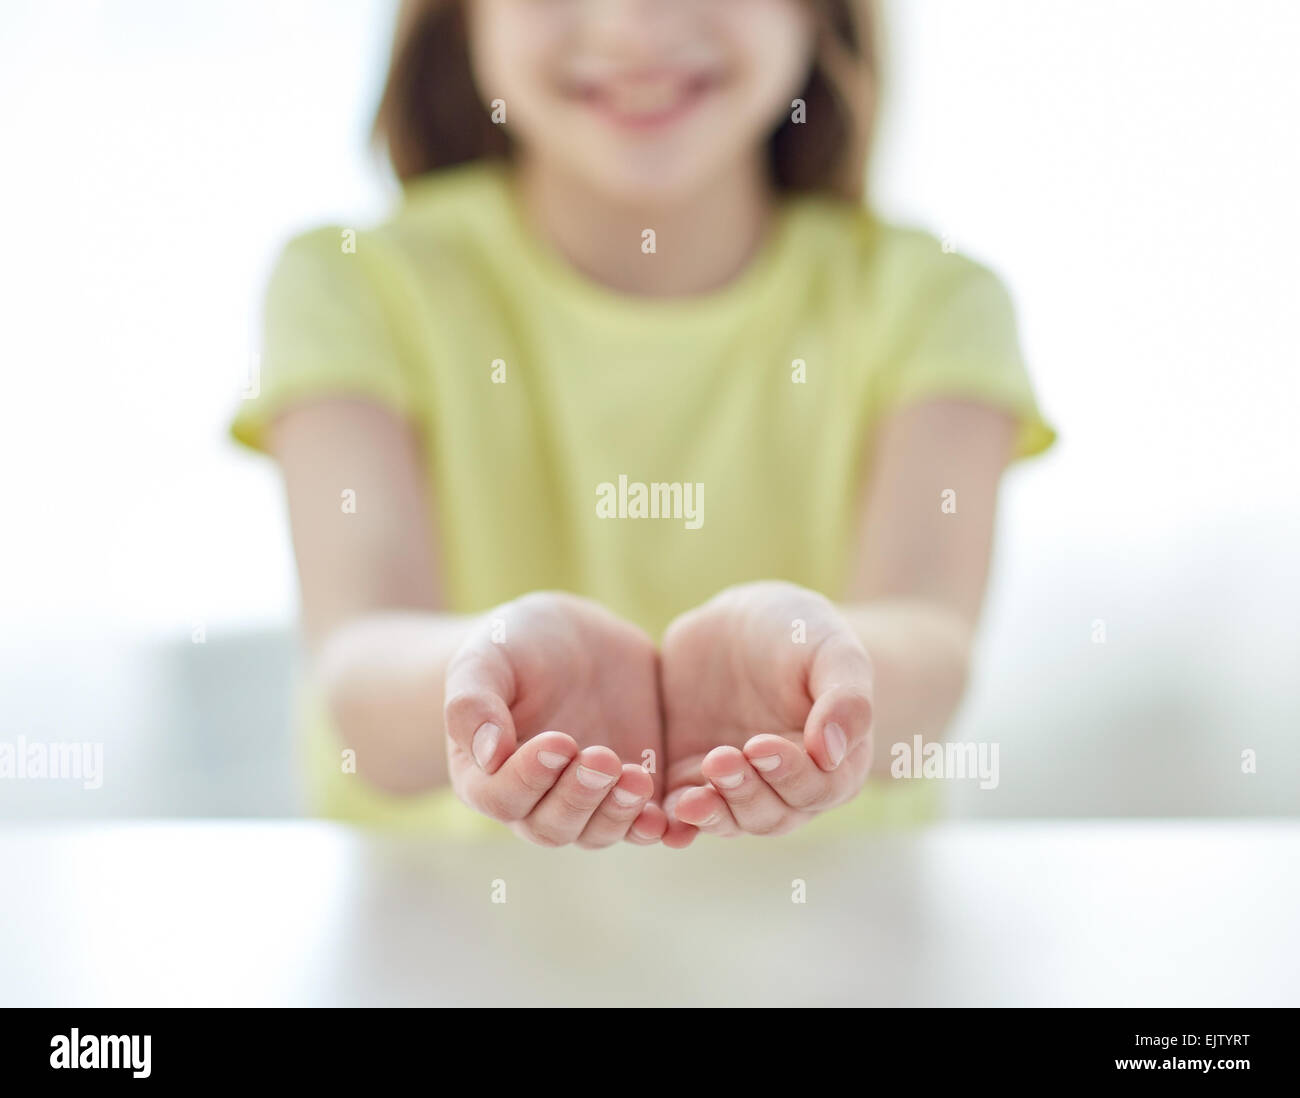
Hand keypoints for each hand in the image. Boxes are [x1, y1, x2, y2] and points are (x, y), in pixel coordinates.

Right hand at [443, 591, 666, 846]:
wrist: (573, 637)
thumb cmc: (513, 644)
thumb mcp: (485, 658)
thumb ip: (473, 702)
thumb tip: (489, 756)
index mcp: (486, 775)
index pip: (502, 798)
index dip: (528, 778)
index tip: (558, 741)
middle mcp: (535, 800)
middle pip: (552, 826)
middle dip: (579, 798)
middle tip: (603, 759)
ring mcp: (586, 800)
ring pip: (598, 831)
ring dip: (618, 814)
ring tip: (637, 778)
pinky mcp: (631, 792)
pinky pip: (642, 823)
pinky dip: (656, 826)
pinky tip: (670, 814)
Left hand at [659, 581, 873, 845]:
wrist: (742, 623)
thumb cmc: (802, 633)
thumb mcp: (832, 649)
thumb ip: (845, 698)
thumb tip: (830, 753)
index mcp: (834, 764)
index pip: (817, 788)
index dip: (790, 774)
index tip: (761, 744)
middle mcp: (787, 787)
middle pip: (770, 814)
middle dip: (745, 793)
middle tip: (720, 760)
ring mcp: (738, 786)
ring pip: (728, 819)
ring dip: (710, 812)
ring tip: (688, 796)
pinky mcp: (691, 777)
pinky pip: (682, 809)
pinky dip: (672, 818)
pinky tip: (655, 813)